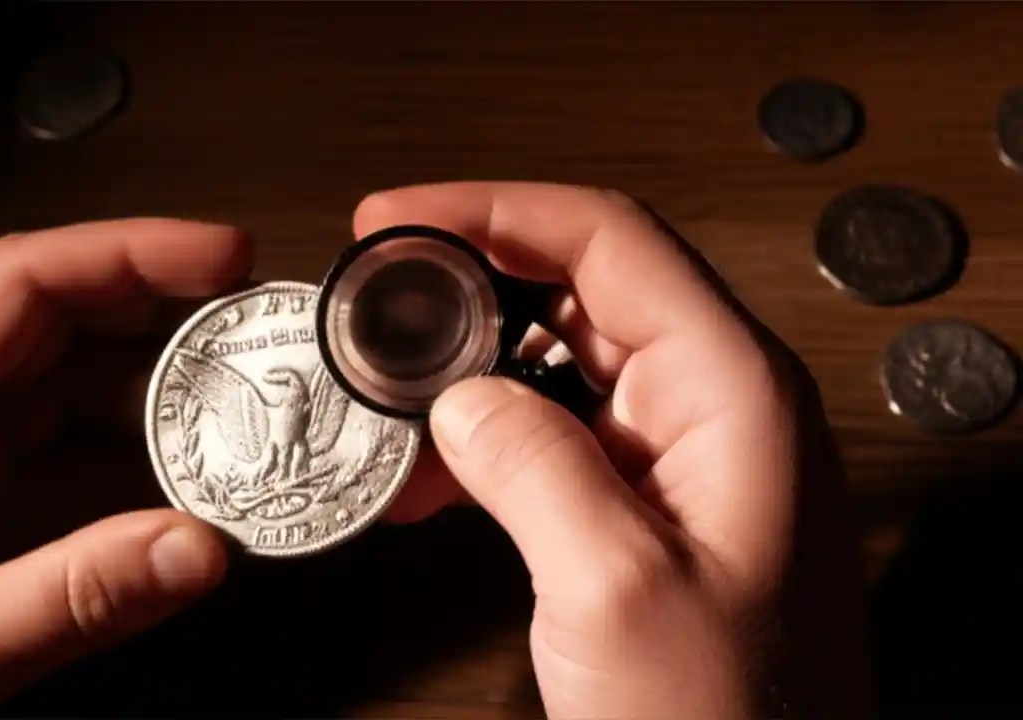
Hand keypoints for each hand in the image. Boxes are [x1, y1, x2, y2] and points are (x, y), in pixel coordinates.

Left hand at [0, 219, 250, 717]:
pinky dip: (131, 470)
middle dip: (159, 318)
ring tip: (241, 408)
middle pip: (54, 328)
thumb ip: (69, 600)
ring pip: (65, 398)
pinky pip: (63, 471)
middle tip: (255, 330)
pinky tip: (187, 489)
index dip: (128, 255)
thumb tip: (201, 548)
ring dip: (153, 397)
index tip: (221, 257)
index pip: (19, 287)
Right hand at [357, 183, 873, 718]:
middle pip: (577, 289)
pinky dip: (483, 439)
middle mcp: (712, 405)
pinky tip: (426, 472)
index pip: (608, 241)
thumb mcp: (616, 588)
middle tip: (373, 301)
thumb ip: (537, 467)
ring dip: (463, 371)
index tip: (396, 219)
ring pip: (556, 363)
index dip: (494, 212)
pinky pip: (554, 436)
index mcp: (732, 391)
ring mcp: (680, 456)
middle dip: (464, 287)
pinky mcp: (646, 506)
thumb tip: (462, 397)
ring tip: (384, 398)